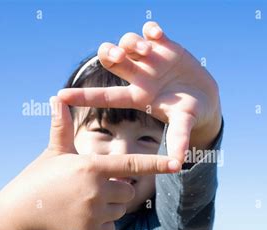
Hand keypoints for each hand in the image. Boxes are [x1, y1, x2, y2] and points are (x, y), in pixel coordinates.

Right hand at [0, 97, 178, 229]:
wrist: (23, 212)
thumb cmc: (42, 176)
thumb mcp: (55, 152)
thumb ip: (62, 127)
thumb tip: (56, 98)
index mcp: (92, 167)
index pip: (131, 164)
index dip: (156, 163)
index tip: (177, 163)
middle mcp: (96, 190)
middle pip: (127, 190)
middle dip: (115, 188)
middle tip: (90, 188)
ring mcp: (94, 214)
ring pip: (120, 209)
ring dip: (108, 206)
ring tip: (83, 202)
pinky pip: (111, 227)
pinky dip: (101, 223)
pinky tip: (81, 216)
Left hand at [58, 21, 221, 162]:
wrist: (205, 96)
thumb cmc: (189, 113)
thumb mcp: (183, 125)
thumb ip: (179, 139)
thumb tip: (178, 163)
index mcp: (137, 96)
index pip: (106, 96)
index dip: (84, 96)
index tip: (61, 96)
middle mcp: (139, 76)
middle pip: (112, 60)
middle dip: (109, 54)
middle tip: (118, 56)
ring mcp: (151, 59)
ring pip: (128, 42)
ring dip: (133, 43)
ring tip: (147, 51)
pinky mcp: (166, 46)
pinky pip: (151, 31)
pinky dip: (151, 29)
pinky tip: (156, 34)